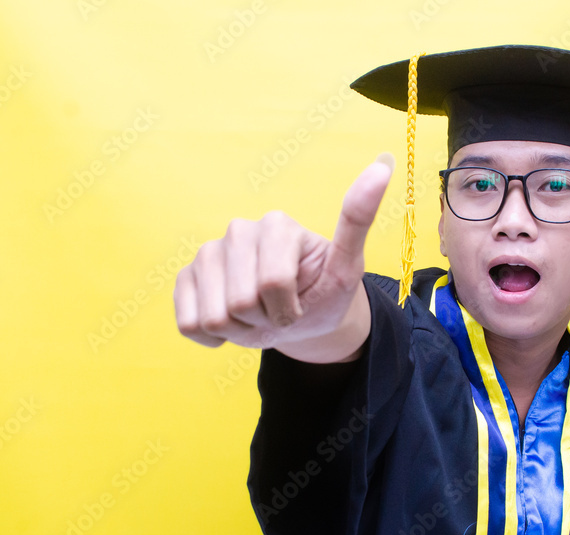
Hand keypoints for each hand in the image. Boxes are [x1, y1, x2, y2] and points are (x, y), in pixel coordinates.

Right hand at [174, 155, 393, 361]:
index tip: (302, 303)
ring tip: (258, 315)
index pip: (273, 285)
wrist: (298, 320)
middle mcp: (238, 230)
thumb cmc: (323, 292)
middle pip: (239, 304)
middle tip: (279, 312)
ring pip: (212, 317)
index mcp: (275, 224)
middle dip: (264, 321)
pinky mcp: (185, 277)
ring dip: (240, 331)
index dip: (289, 310)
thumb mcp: (347, 266)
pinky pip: (188, 324)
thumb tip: (384, 161)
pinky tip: (232, 324)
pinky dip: (213, 338)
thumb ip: (357, 219)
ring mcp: (207, 253)